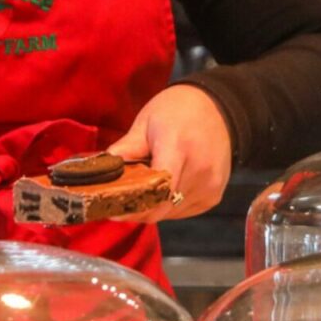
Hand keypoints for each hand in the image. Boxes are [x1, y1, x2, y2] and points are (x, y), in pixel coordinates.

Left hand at [105, 84, 230, 220]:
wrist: (217, 107)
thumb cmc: (177, 110)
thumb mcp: (146, 121)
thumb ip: (126, 148)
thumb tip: (102, 170)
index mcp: (178, 148)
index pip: (156, 191)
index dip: (132, 204)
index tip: (112, 207)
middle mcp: (199, 171)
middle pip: (160, 207)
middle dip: (137, 207)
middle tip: (121, 199)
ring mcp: (210, 186)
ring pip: (170, 213)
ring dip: (153, 207)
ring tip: (145, 188)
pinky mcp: (214, 196)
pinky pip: (182, 211)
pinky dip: (168, 206)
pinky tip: (164, 189)